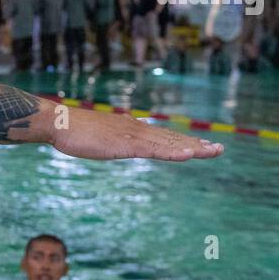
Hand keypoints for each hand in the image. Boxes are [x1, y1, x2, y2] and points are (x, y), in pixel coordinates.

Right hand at [51, 106, 222, 160]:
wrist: (60, 123)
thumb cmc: (72, 131)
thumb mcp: (96, 137)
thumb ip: (109, 139)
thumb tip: (112, 142)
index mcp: (130, 128)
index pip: (162, 136)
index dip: (182, 141)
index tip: (200, 146)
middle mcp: (137, 129)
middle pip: (172, 138)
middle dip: (196, 144)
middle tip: (219, 149)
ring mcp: (133, 136)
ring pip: (170, 144)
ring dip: (193, 148)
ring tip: (214, 151)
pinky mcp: (127, 145)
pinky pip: (156, 150)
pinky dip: (174, 153)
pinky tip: (190, 156)